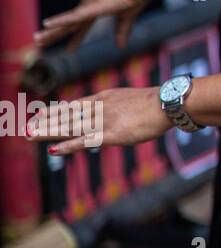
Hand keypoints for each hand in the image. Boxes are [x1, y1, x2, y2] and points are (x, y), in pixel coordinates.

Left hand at [27, 87, 172, 156]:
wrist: (168, 103)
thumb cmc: (158, 103)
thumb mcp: (133, 100)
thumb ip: (120, 106)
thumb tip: (117, 113)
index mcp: (105, 97)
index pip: (74, 105)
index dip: (55, 111)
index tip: (39, 115)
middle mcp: (100, 108)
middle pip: (67, 116)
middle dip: (46, 122)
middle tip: (26, 127)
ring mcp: (104, 121)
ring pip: (70, 127)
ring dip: (49, 132)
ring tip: (29, 136)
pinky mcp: (111, 134)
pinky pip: (85, 141)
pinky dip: (68, 145)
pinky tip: (53, 149)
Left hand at [34, 0, 145, 51]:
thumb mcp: (127, 16)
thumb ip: (122, 31)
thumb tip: (120, 48)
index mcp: (97, 7)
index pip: (83, 26)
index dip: (76, 38)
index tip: (69, 50)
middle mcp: (89, 6)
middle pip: (69, 24)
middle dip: (54, 35)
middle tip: (39, 43)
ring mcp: (88, 6)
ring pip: (66, 22)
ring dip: (51, 32)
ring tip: (37, 40)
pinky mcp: (92, 7)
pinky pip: (73, 16)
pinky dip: (59, 21)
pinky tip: (46, 25)